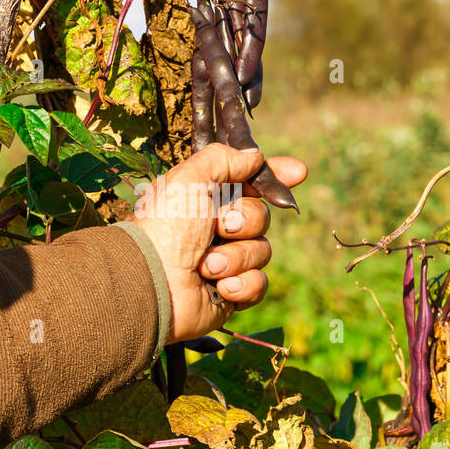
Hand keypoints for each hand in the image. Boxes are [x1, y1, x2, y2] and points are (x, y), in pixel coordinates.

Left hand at [129, 144, 306, 343]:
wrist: (151, 282)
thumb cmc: (165, 227)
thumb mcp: (190, 178)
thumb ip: (223, 159)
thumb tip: (255, 156)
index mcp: (205, 199)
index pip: (248, 183)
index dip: (274, 177)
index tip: (298, 172)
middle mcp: (216, 228)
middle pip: (262, 216)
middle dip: (246, 221)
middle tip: (220, 227)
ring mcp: (225, 261)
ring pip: (262, 251)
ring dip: (236, 256)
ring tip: (205, 265)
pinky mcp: (231, 292)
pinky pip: (259, 283)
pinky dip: (241, 284)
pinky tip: (218, 287)